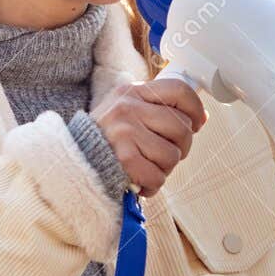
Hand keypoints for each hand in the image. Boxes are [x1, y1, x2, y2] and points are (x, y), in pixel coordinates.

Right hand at [90, 78, 206, 197]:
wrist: (73, 162)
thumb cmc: (107, 140)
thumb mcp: (127, 111)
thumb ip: (159, 110)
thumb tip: (201, 118)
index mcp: (133, 92)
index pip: (179, 90)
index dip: (195, 109)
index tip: (197, 124)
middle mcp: (128, 107)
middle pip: (182, 127)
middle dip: (180, 148)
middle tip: (162, 155)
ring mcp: (125, 131)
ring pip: (173, 155)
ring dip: (165, 169)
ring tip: (146, 167)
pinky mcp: (123, 158)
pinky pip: (158, 176)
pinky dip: (152, 185)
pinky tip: (139, 181)